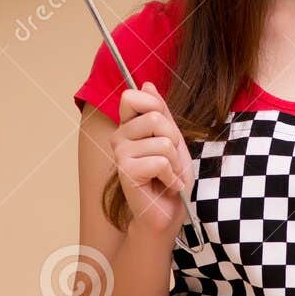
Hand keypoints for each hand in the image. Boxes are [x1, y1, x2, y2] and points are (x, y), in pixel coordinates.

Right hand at [113, 80, 193, 239]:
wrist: (169, 211)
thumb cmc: (170, 177)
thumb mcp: (172, 138)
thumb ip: (161, 112)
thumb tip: (147, 84)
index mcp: (129, 127)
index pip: (132, 96)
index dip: (155, 106)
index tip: (166, 129)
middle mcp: (119, 138)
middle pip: (155, 117)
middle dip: (175, 140)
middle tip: (171, 159)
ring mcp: (120, 155)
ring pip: (163, 142)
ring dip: (175, 163)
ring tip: (169, 175)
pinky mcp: (126, 172)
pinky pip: (160, 162)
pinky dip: (172, 177)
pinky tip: (167, 186)